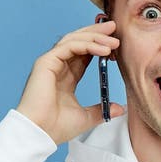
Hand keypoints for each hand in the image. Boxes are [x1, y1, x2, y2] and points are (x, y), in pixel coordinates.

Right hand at [15, 20, 124, 143]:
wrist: (40, 133)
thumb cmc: (56, 127)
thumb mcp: (87, 117)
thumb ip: (103, 110)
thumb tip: (120, 108)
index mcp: (66, 78)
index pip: (84, 54)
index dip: (100, 47)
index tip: (116, 46)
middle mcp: (58, 67)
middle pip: (79, 41)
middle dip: (97, 33)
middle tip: (115, 29)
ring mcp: (50, 63)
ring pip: (74, 40)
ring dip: (95, 37)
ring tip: (113, 40)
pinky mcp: (46, 62)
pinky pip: (69, 46)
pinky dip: (87, 44)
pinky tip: (103, 49)